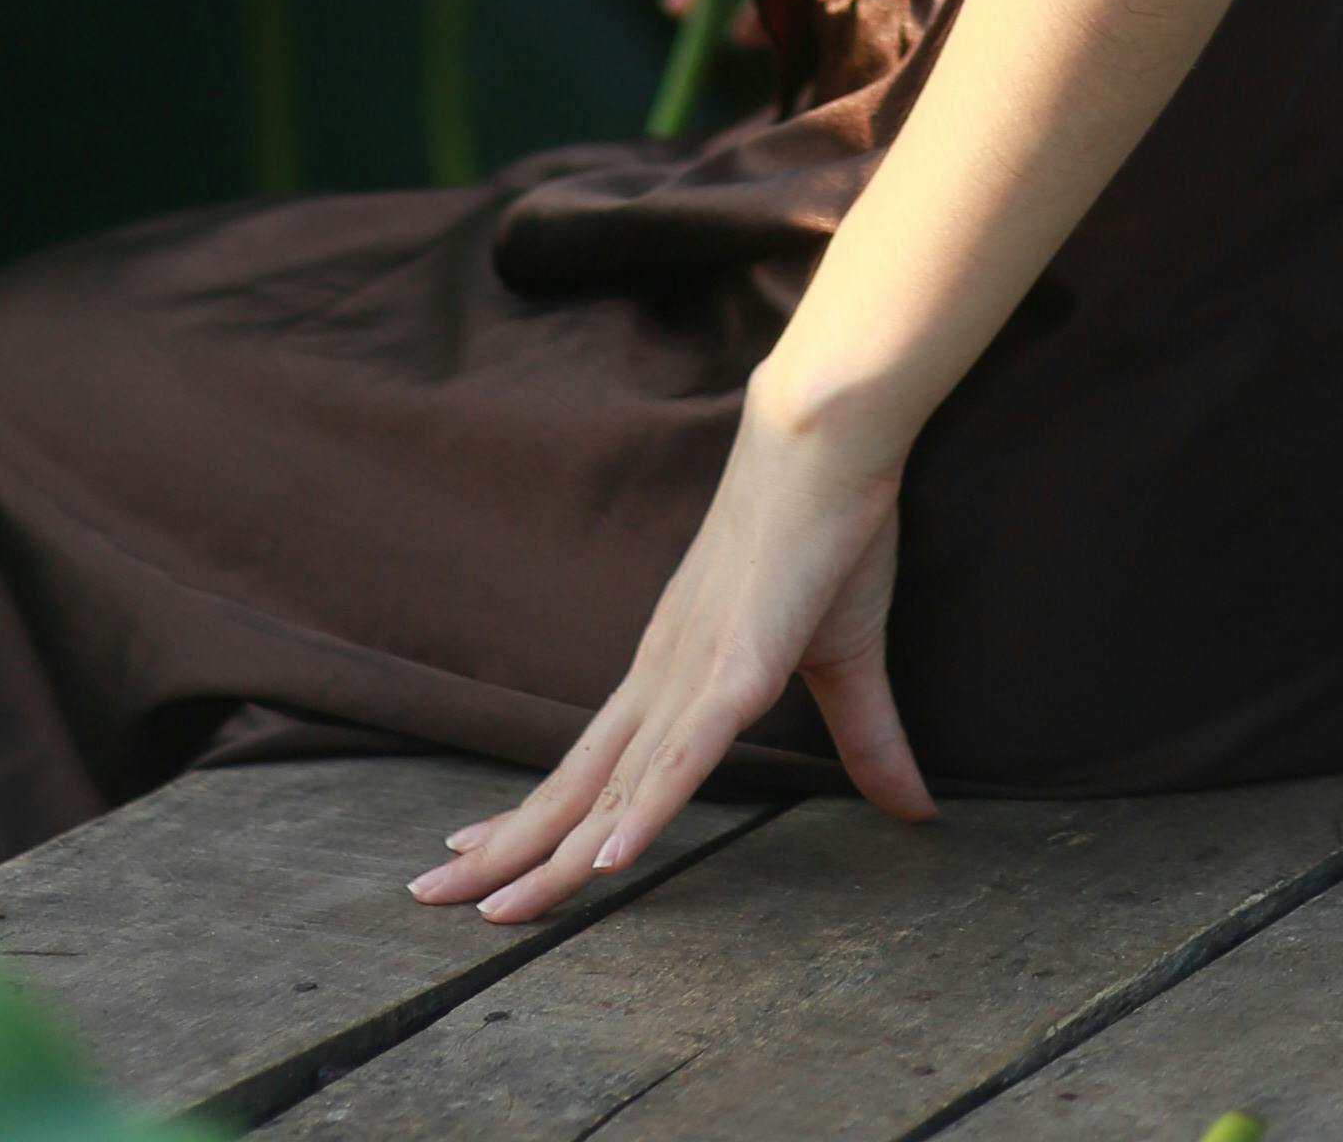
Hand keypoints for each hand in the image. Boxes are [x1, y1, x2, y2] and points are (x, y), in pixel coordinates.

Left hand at [407, 383, 929, 919]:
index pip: (592, 762)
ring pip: (609, 783)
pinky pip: (683, 753)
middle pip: (573, 783)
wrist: (829, 434)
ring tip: (493, 907)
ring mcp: (694, 671)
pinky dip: (643, 809)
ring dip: (550, 850)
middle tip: (428, 899)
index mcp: (677, 670)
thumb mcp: (846, 658)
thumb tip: (915, 810)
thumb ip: (866, 736)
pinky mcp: (739, 664)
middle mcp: (664, 676)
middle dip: (506, 847)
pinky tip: (607, 862)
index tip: (475, 857)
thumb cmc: (829, 530)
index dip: (537, 816)